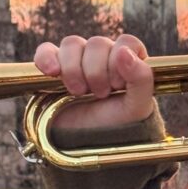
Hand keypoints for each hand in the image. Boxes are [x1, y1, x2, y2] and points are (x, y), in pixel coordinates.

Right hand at [33, 34, 155, 139]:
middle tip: (100, 94)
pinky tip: (52, 73)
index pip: (126, 42)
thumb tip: (124, 51)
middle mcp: (104, 58)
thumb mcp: (138, 108)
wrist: (87, 146)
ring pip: (72, 44)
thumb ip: (141, 79)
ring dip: (74, 69)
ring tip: (78, 92)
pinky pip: (46, 50)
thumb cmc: (116, 126)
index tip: (118, 85)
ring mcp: (78, 61)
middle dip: (97, 72)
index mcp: (128, 62)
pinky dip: (47, 58)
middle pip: (97, 43)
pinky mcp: (54, 69)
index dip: (120, 61)